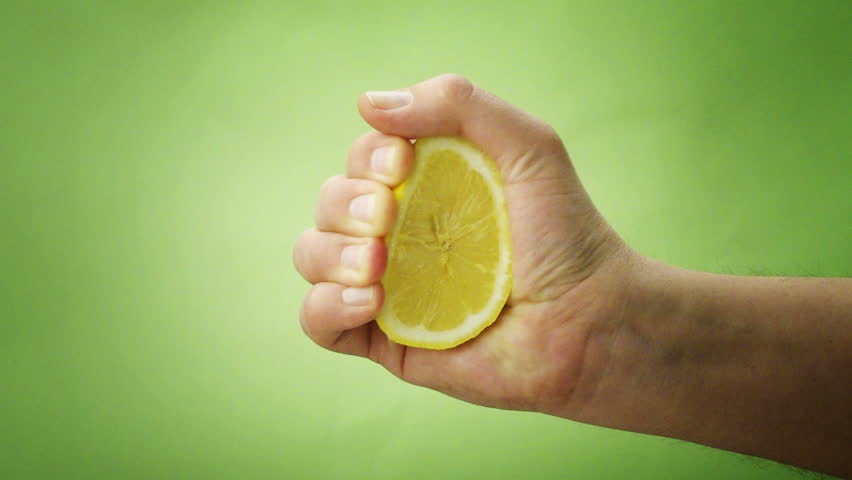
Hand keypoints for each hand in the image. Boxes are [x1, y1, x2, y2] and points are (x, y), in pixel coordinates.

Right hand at [293, 74, 635, 414]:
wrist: (587, 320)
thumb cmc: (565, 234)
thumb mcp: (527, 146)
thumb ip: (459, 104)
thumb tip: (368, 103)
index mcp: (425, 186)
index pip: (363, 158)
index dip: (367, 156)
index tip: (401, 163)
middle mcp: (398, 233)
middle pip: (330, 203)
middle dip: (346, 204)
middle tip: (389, 217)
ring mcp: (387, 286)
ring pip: (312, 255)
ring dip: (330, 252)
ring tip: (379, 266)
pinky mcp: (384, 340)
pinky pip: (317, 321)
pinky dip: (326, 305)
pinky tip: (370, 301)